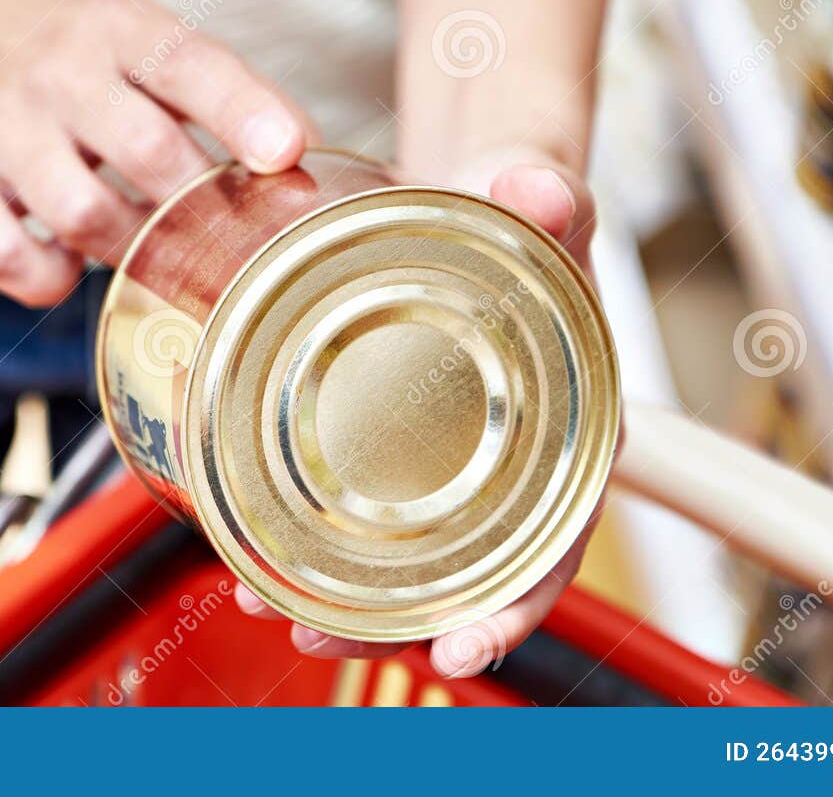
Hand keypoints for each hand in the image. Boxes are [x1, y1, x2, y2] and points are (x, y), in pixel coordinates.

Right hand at [0, 0, 312, 305]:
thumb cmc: (80, 59)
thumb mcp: (149, 44)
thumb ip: (227, 96)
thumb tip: (313, 161)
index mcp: (120, 29)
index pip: (190, 65)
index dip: (243, 110)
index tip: (286, 153)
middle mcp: (55, 69)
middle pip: (147, 152)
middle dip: (198, 206)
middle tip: (220, 233)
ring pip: (82, 213)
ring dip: (131, 248)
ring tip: (143, 243)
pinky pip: (7, 257)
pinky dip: (49, 279)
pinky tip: (67, 262)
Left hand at [236, 149, 600, 676]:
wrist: (486, 191)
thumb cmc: (531, 208)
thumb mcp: (543, 196)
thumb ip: (546, 191)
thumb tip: (534, 185)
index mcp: (572, 426)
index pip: (556, 541)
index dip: (514, 604)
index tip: (465, 648)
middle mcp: (516, 457)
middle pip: (469, 574)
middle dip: (401, 623)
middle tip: (327, 640)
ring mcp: (456, 454)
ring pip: (411, 556)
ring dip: (344, 597)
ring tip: (271, 604)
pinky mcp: (404, 437)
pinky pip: (369, 508)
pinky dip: (317, 540)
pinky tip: (260, 550)